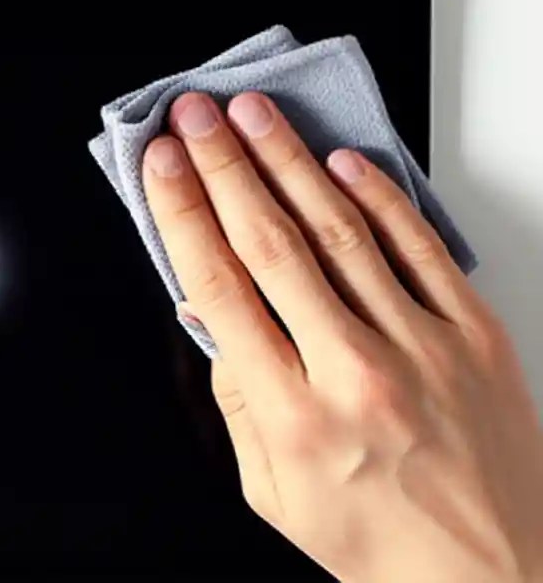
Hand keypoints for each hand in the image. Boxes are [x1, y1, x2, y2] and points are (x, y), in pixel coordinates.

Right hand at [143, 92, 542, 582]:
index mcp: (293, 416)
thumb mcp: (270, 489)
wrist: (489, 575)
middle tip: (197, 115)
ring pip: (342, 233)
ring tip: (254, 116)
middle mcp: (354, 373)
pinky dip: (379, 199)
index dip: (184, 214)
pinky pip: (420, 250)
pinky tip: (343, 162)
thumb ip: (235, 397)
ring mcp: (421, 349)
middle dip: (225, 167)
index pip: (222, 288)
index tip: (163, 166)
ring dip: (289, 163)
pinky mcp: (473, 337)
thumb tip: (206, 314)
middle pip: (273, 244)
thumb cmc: (374, 540)